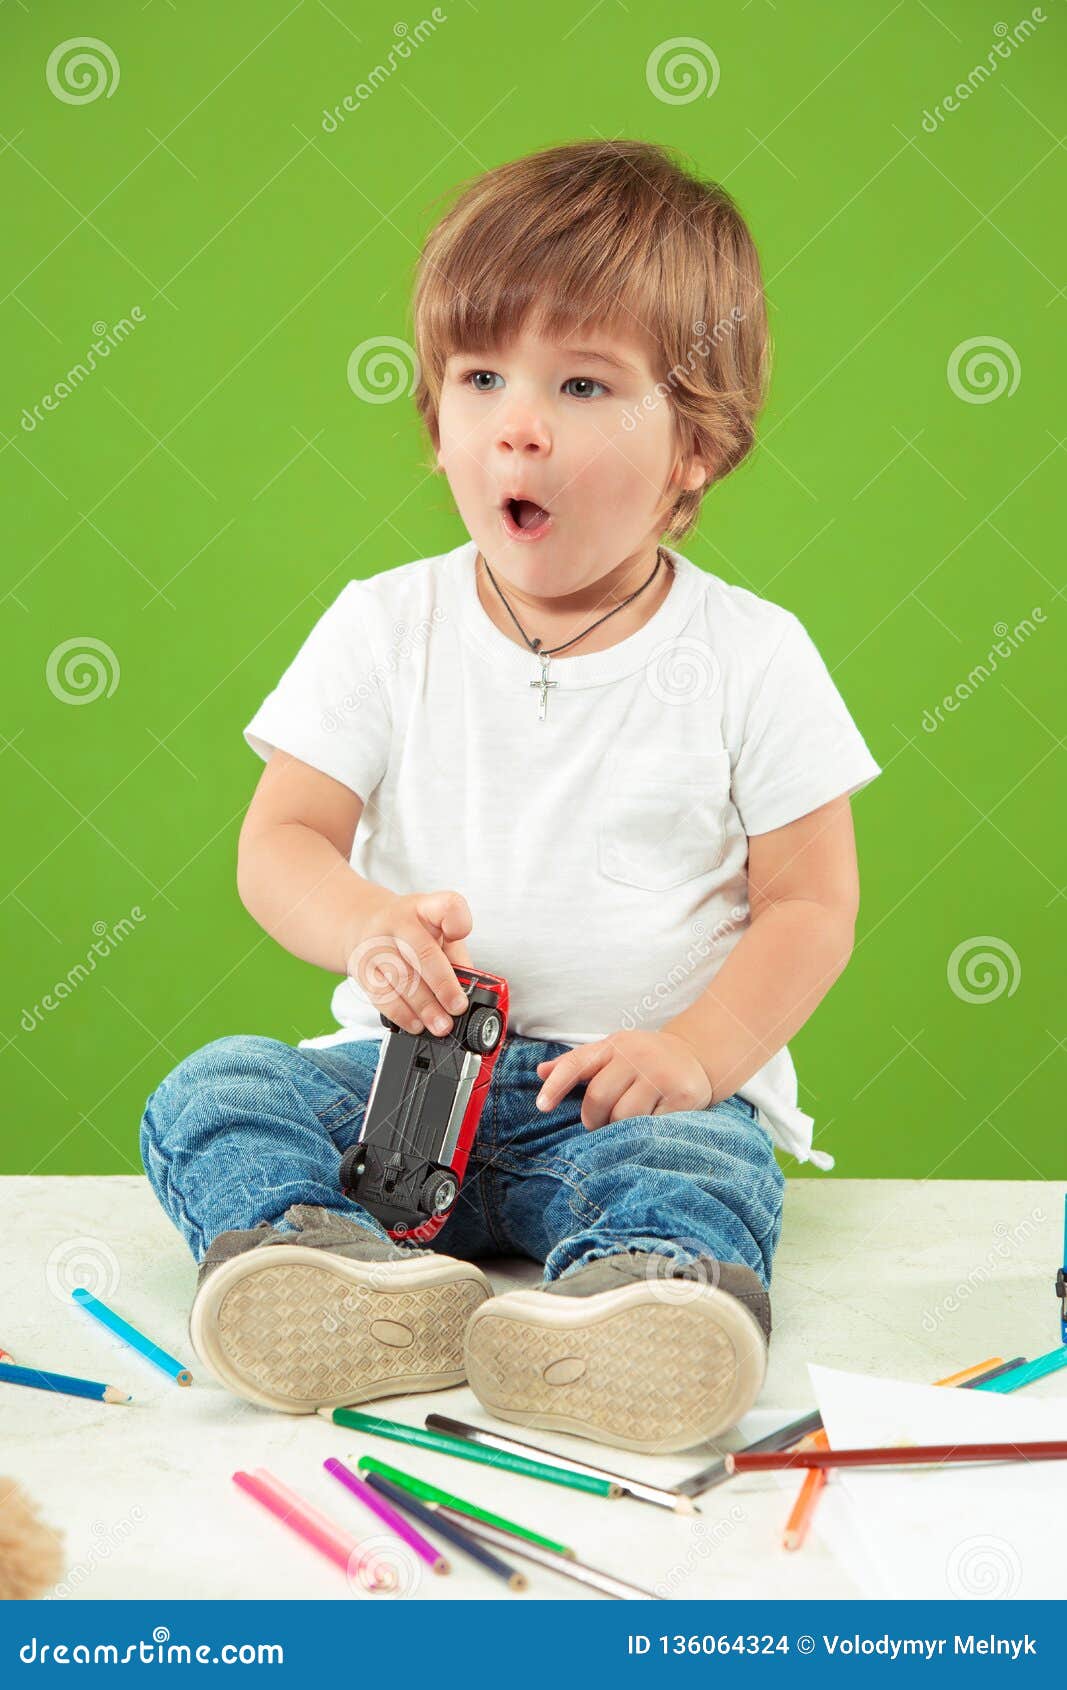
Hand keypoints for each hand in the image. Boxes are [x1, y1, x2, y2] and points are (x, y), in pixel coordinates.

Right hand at [346, 889, 473, 1035]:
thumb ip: (456, 956)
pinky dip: (402, 1014)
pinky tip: (416, 1024)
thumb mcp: (436, 930)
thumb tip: (470, 990)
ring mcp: (376, 944)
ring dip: (425, 1008)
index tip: (460, 937)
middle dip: (443, 985)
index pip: (447, 906)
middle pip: (423, 952)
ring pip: (402, 979)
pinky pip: (382, 996)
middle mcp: (398, 922)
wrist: (361, 923)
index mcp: (425, 908)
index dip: (457, 922)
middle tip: (457, 1007)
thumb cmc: (410, 931)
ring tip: (441, 1025)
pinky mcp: (361, 969)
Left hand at [535, 1029, 713, 1129]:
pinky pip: (651, 1125)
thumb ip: (577, 1064)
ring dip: (620, 1127)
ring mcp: (661, 1075)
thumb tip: (540, 1072)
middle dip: (594, 1118)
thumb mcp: (611, 1052)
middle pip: (598, 1098)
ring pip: (623, 1115)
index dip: (555, 1086)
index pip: (576, 1064)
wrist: (696, 1055)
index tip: (541, 1107)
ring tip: (629, 1121)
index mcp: (614, 1045)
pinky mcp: (682, 1095)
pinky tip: (653, 1120)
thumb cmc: (644, 1059)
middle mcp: (636, 1055)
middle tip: (602, 1122)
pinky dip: (646, 1130)